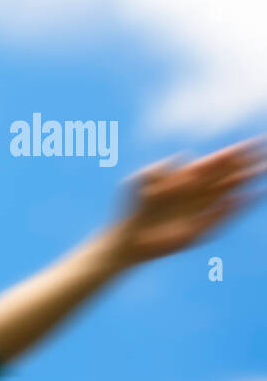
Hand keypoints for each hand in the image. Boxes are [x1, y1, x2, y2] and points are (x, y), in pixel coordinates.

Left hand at [106, 137, 265, 266]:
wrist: (127, 238)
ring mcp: (201, 209)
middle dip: (246, 164)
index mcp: (186, 178)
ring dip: (244, 181)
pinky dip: (235, 207)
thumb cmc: (131, 206)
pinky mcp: (201, 228)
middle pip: (227, 175)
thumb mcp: (139, 180)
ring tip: (262, 169)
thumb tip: (185, 164)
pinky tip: (250, 197)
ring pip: (228, 192)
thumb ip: (159, 170)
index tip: (254, 143)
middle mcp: (198, 192)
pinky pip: (223, 215)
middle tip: (265, 151)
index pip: (215, 162)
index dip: (234, 153)